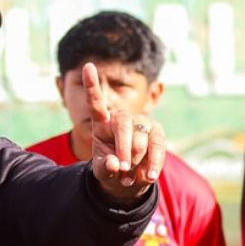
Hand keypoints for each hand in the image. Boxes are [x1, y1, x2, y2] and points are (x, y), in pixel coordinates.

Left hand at [84, 62, 165, 202]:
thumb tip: (115, 164)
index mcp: (102, 122)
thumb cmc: (110, 168)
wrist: (128, 177)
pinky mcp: (156, 132)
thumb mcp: (102, 171)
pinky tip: (146, 176)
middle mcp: (122, 118)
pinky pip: (157, 146)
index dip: (91, 85)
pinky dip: (152, 164)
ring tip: (127, 179)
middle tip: (122, 168)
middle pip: (123, 125)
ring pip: (141, 140)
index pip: (96, 102)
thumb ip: (104, 168)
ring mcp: (141, 123)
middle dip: (124, 149)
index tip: (87, 66)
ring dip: (136, 162)